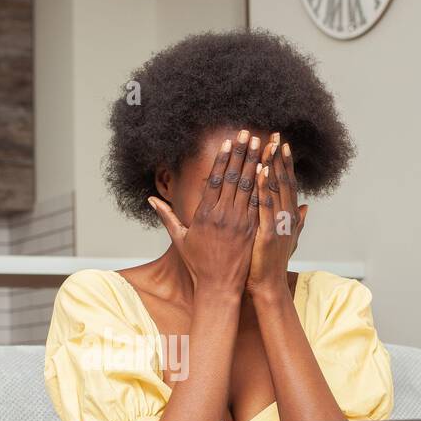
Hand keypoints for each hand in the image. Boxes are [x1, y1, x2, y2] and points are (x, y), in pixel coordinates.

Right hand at [148, 130, 263, 295]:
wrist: (218, 287)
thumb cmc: (197, 264)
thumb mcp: (180, 239)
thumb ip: (166, 216)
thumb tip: (151, 199)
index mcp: (204, 215)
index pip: (216, 180)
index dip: (223, 159)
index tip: (229, 142)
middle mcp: (222, 216)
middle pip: (234, 178)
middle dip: (242, 153)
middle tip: (248, 133)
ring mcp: (239, 223)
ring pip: (249, 187)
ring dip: (256, 163)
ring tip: (262, 144)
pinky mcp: (251, 230)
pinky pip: (259, 203)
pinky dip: (264, 186)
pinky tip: (269, 170)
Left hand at [247, 134, 306, 298]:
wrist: (267, 287)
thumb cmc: (271, 264)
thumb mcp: (286, 240)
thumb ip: (297, 222)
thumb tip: (306, 208)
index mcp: (287, 216)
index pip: (286, 184)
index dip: (284, 164)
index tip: (281, 144)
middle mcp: (286, 217)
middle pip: (283, 181)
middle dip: (279, 157)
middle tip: (275, 134)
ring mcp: (279, 224)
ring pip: (276, 189)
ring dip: (271, 165)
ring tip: (268, 145)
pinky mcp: (268, 232)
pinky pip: (265, 206)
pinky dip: (263, 187)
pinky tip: (259, 171)